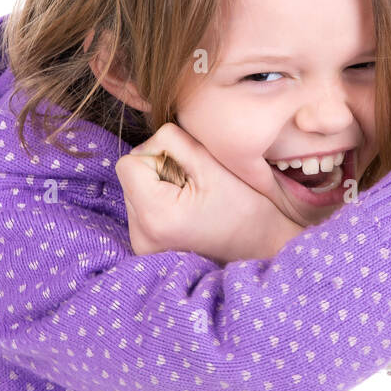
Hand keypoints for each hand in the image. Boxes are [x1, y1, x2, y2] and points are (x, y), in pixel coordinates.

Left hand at [116, 122, 302, 262]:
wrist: (263, 245)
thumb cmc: (245, 205)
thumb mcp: (212, 163)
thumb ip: (173, 142)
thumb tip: (148, 143)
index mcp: (156, 215)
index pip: (128, 164)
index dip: (157, 156)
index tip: (186, 169)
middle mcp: (142, 236)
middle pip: (130, 177)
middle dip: (158, 171)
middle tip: (194, 185)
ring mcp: (143, 246)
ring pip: (134, 191)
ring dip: (159, 186)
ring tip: (192, 199)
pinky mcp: (147, 248)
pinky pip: (141, 209)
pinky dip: (160, 203)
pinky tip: (186, 211)